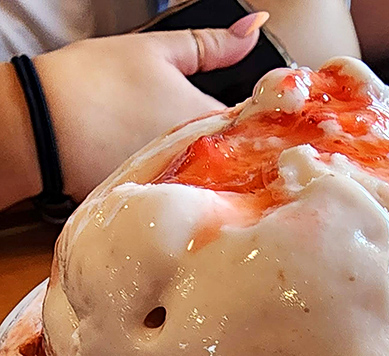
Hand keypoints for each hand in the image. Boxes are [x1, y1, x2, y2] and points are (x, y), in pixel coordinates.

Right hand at [32, 15, 268, 200]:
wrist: (41, 130)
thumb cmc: (95, 84)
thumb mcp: (157, 50)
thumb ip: (212, 45)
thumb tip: (255, 26)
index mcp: (210, 123)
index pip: (258, 126)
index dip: (260, 119)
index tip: (256, 113)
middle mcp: (202, 167)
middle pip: (238, 161)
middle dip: (238, 149)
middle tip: (222, 132)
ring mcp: (179, 192)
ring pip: (211, 183)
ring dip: (210, 171)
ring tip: (192, 152)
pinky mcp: (155, 208)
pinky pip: (181, 198)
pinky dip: (180, 188)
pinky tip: (167, 173)